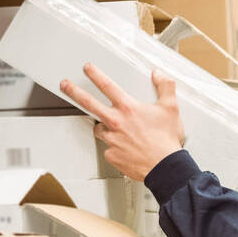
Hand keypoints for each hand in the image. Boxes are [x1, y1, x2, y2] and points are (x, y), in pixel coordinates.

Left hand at [60, 65, 183, 181]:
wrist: (166, 167)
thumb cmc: (166, 142)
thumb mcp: (171, 109)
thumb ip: (166, 87)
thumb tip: (160, 75)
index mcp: (128, 108)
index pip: (106, 85)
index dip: (94, 74)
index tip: (88, 69)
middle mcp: (116, 122)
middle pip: (89, 103)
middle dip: (74, 91)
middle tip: (65, 86)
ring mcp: (112, 139)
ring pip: (99, 129)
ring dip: (103, 127)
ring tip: (112, 129)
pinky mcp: (112, 155)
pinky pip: (109, 149)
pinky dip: (115, 148)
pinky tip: (124, 149)